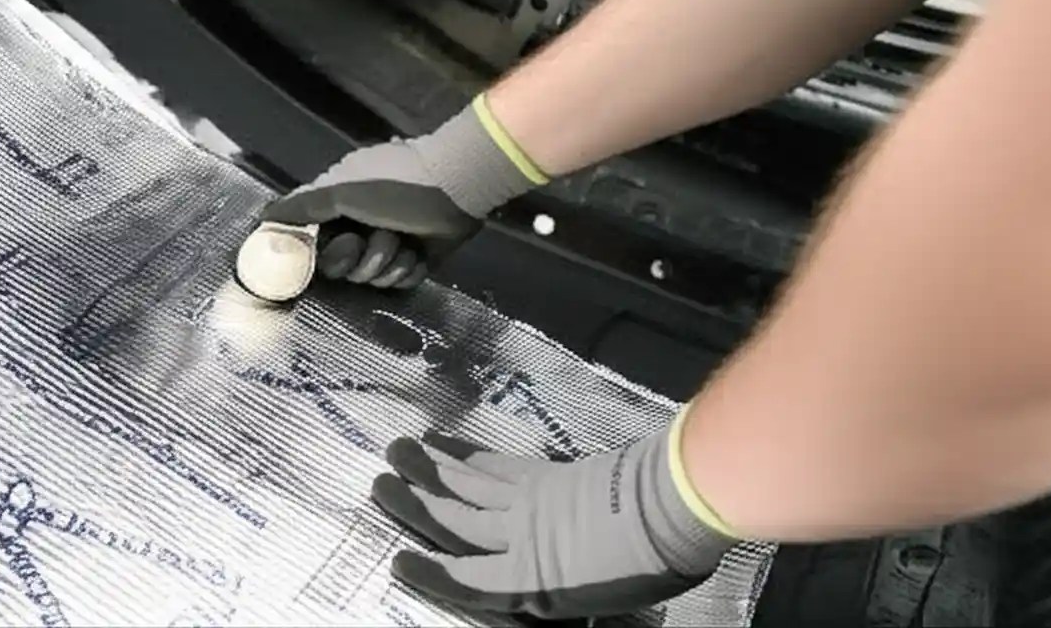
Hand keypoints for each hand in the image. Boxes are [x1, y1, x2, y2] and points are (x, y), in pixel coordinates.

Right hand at [260, 96, 543, 288]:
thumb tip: (264, 216)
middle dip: (357, 259)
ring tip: (404, 241)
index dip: (320, 253)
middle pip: (339, 267)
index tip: (332, 250)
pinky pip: (397, 283)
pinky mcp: (412, 261)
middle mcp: (358, 226)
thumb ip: (302, 207)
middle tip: (374, 239)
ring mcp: (386, 245)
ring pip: (369, 278)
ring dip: (387, 262)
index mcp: (338, 206)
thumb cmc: (396, 186)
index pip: (312, 241)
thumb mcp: (343, 191)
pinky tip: (419, 253)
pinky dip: (409, 269)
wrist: (457, 189)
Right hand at [370, 422, 733, 618]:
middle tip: (377, 483)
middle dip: (414, 504)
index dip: (430, 574)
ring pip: (469, 483)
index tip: (396, 562)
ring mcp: (531, 498)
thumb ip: (556, 599)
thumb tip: (538, 598)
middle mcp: (519, 536)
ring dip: (430, 468)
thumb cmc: (647, 567)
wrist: (672, 504)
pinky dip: (468, 454)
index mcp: (531, 580)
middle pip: (455, 521)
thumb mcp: (598, 606)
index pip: (466, 581)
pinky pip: (497, 463)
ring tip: (398, 450)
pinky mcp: (547, 471)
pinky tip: (451, 445)